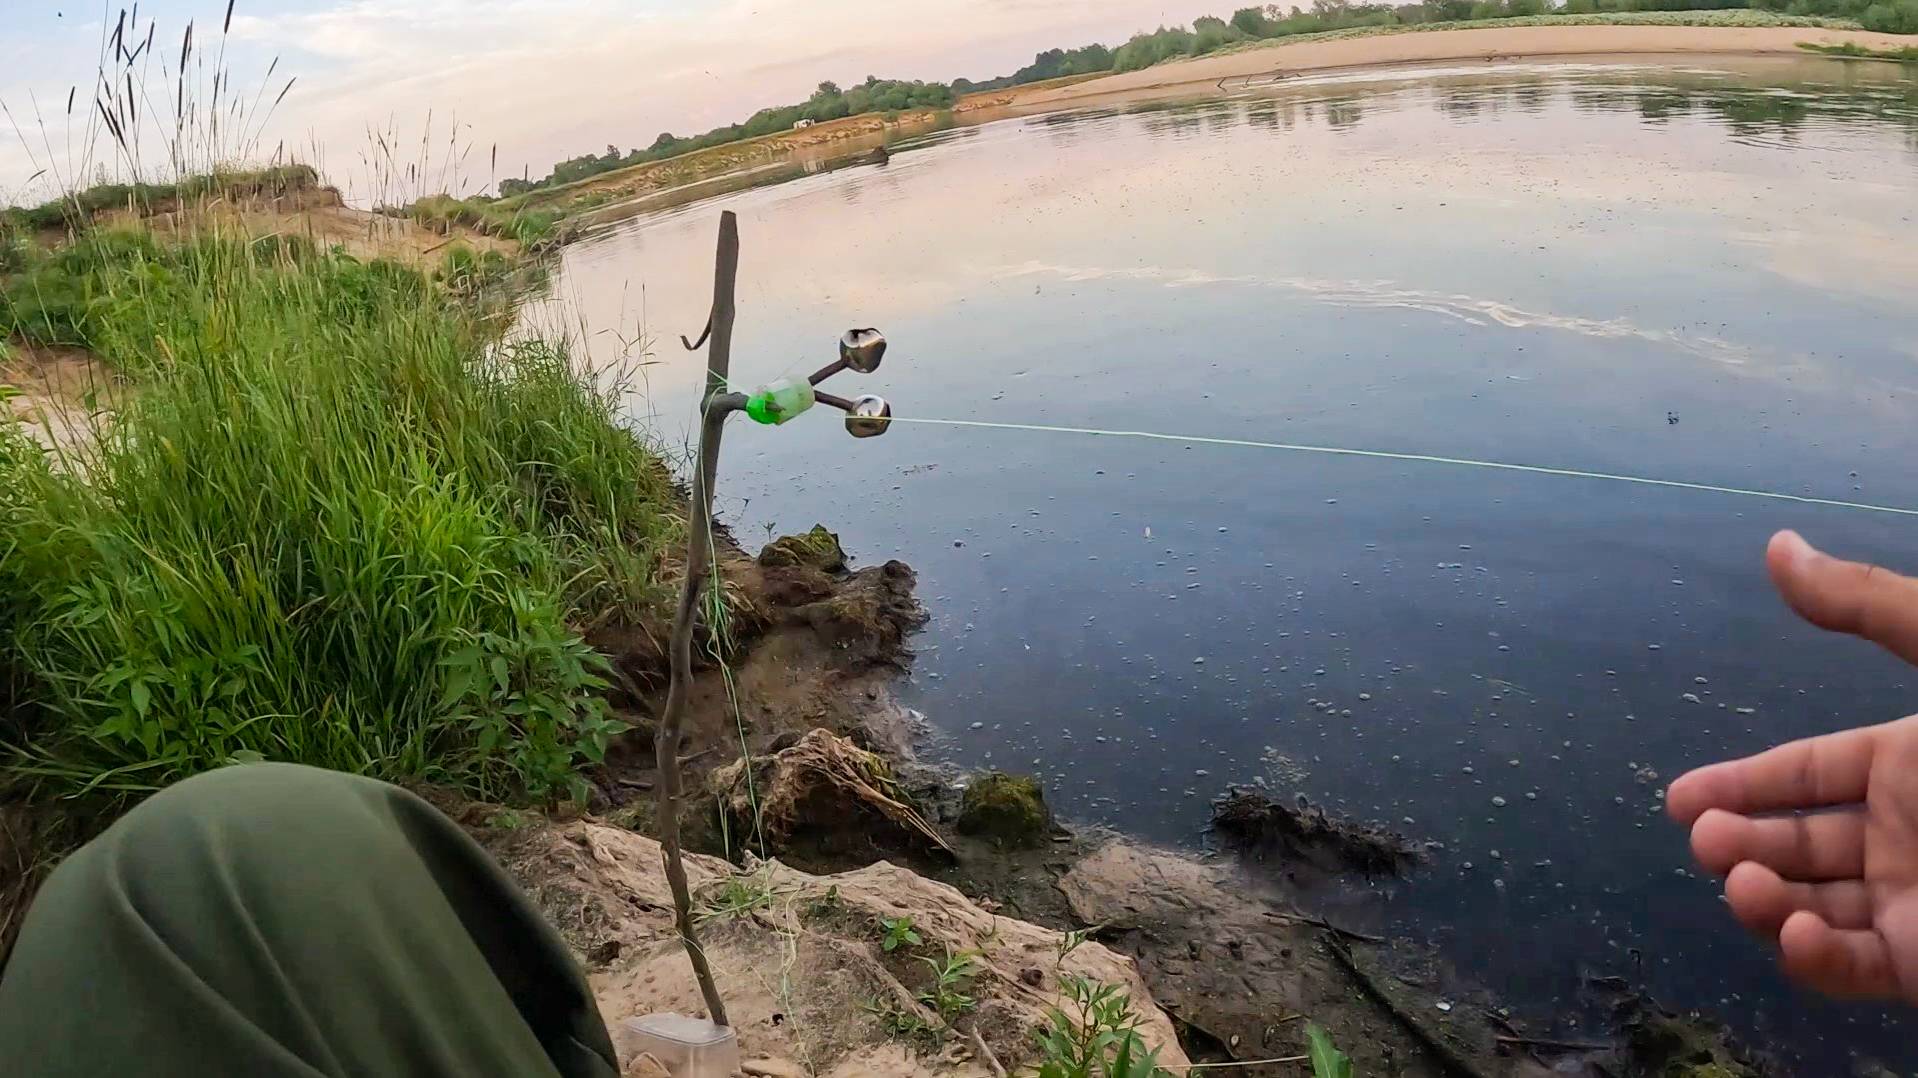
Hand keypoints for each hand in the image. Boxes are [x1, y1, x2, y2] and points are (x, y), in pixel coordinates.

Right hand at [1667, 530, 1917, 1002]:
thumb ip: (1868, 604)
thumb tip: (1777, 545)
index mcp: (1910, 763)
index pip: (1805, 776)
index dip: (1740, 785)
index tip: (1680, 799)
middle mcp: (1909, 834)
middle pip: (1797, 843)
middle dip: (1738, 841)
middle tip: (1705, 838)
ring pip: (1812, 906)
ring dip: (1763, 898)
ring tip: (1741, 880)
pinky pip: (1853, 967)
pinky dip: (1811, 957)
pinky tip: (1792, 929)